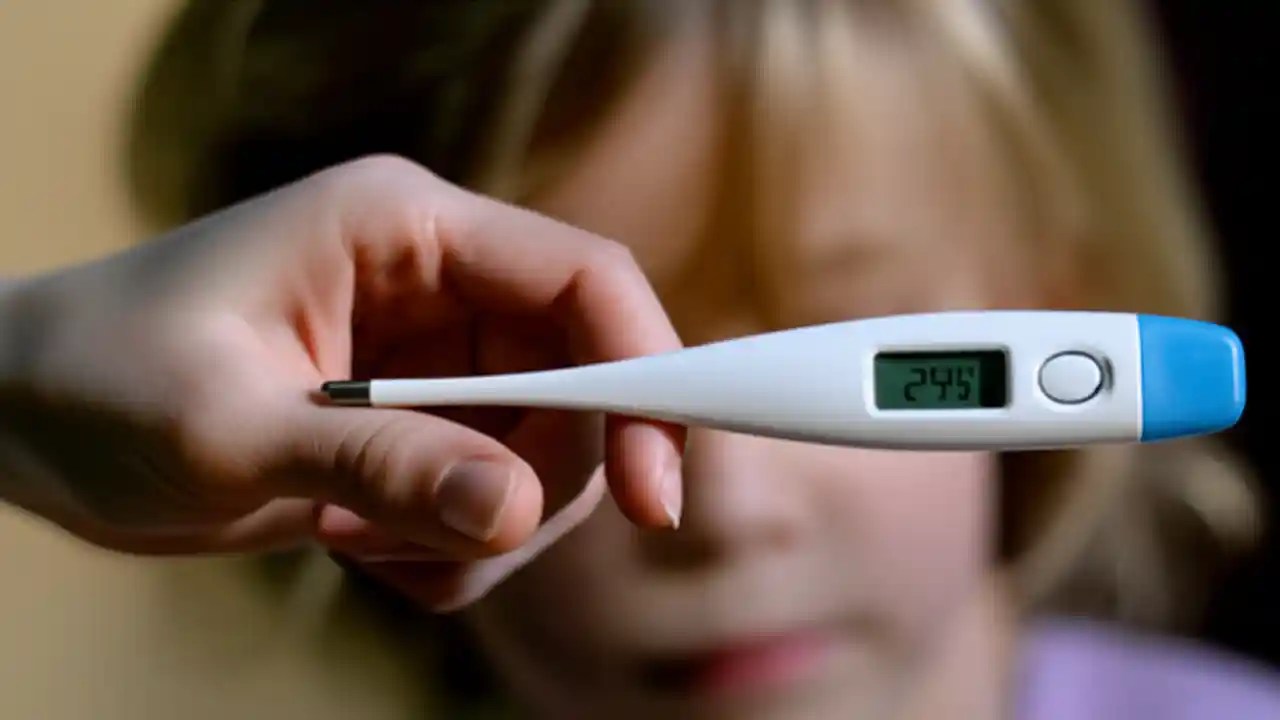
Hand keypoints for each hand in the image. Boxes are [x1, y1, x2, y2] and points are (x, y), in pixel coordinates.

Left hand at [0, 155, 684, 607]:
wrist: (27, 419)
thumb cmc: (101, 379)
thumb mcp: (232, 425)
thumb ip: (380, 461)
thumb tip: (517, 510)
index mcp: (406, 228)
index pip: (584, 283)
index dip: (644, 377)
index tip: (658, 493)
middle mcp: (437, 284)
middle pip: (581, 384)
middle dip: (539, 481)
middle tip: (452, 538)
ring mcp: (433, 360)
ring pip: (541, 458)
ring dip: (478, 527)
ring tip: (360, 536)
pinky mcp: (418, 425)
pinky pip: (489, 500)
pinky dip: (447, 549)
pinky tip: (351, 543)